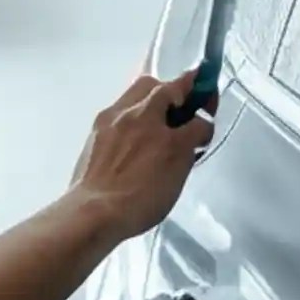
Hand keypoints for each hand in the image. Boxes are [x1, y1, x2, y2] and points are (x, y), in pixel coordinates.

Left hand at [69, 70, 216, 240]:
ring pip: (134, 97)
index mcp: (154, 116)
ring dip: (150, 103)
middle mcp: (129, 111)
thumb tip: (197, 126)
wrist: (93, 213)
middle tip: (182, 113)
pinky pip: (118, 116)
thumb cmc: (142, 194)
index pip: (184, 91)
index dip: (201, 92)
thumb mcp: (179, 167)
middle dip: (173, 91)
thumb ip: (190, 139)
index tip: (207, 101)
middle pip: (155, 85)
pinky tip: (134, 143)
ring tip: (157, 128)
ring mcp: (108, 122)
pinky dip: (132, 120)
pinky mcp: (93, 136)